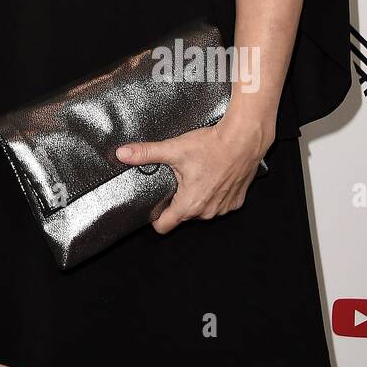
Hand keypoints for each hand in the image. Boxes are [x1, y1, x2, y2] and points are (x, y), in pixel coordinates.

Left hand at [115, 120, 270, 234]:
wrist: (243, 140)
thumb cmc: (213, 146)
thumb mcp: (174, 149)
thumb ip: (146, 153)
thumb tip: (123, 154)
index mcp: (189, 204)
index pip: (164, 226)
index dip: (154, 218)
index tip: (153, 207)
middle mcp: (207, 211)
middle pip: (182, 215)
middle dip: (177, 200)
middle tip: (177, 179)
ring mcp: (222, 208)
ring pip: (201, 209)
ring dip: (196, 196)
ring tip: (196, 175)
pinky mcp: (235, 202)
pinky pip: (218, 203)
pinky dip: (213, 193)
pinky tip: (212, 177)